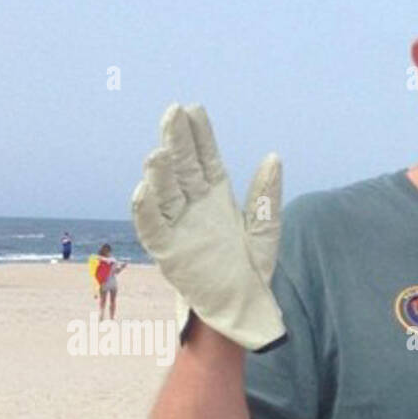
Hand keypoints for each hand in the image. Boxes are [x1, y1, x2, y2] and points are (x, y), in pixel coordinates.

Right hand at [131, 103, 284, 349]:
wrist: (245, 309)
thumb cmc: (252, 270)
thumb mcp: (265, 230)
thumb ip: (266, 197)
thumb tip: (273, 157)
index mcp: (216, 196)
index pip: (205, 158)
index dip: (199, 135)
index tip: (194, 108)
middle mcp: (193, 205)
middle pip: (181, 168)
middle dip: (177, 142)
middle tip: (173, 114)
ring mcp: (178, 226)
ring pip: (164, 193)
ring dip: (160, 173)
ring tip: (160, 153)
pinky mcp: (167, 251)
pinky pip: (151, 227)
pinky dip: (145, 210)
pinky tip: (144, 189)